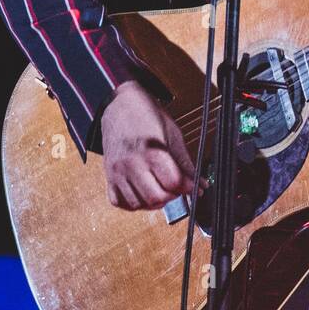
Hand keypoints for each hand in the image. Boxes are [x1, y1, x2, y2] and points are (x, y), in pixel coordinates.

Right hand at [100, 80, 197, 210]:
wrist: (120, 105)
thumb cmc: (146, 116)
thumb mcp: (173, 134)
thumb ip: (185, 162)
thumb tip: (200, 183)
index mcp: (151, 151)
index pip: (173, 183)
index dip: (189, 187)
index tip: (195, 187)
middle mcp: (132, 164)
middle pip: (157, 198)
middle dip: (172, 196)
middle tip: (178, 187)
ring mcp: (117, 173)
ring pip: (139, 204)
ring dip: (155, 201)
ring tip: (162, 188)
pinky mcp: (109, 177)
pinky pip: (121, 203)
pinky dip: (134, 203)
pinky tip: (143, 192)